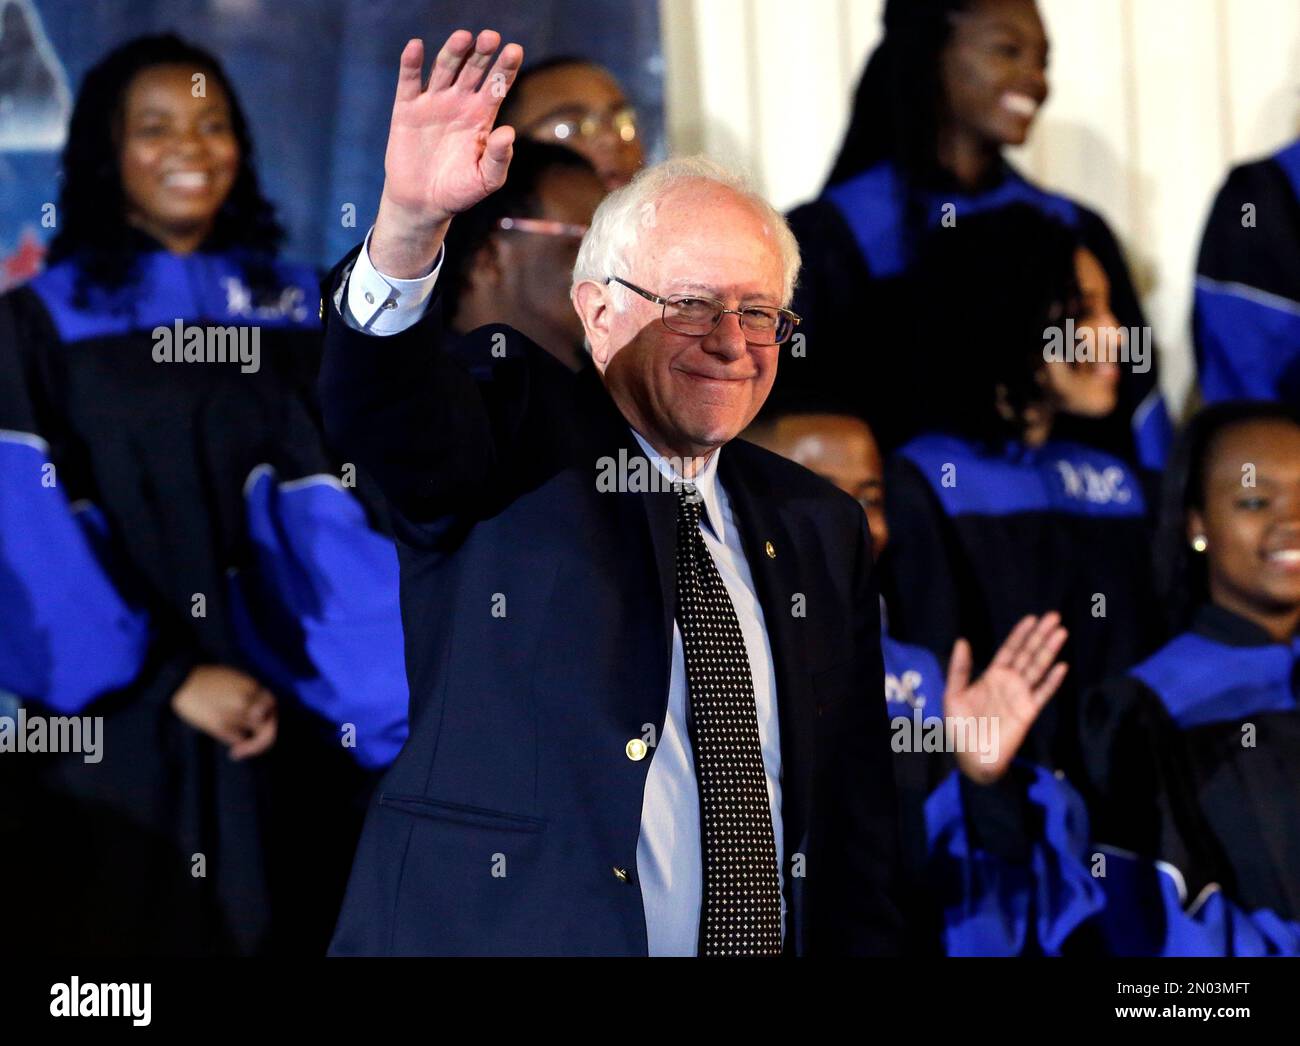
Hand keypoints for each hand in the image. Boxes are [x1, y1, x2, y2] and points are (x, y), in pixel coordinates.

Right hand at [170, 665, 277, 759]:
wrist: (182, 680)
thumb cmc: (208, 679)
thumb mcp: (236, 679)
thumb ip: (250, 693)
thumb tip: (261, 711)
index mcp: (252, 687)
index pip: (272, 706)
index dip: (270, 717)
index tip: (262, 724)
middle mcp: (247, 701)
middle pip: (268, 726)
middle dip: (266, 739)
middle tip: (257, 746)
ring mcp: (234, 713)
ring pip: (254, 737)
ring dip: (251, 747)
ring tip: (241, 752)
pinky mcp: (219, 725)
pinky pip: (237, 740)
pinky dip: (238, 746)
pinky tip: (234, 751)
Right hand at [371, 29, 523, 277]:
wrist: (423, 204)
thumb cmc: (459, 192)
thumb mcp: (486, 180)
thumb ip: (499, 158)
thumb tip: (507, 132)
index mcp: (482, 116)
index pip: (497, 85)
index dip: (505, 67)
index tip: (514, 51)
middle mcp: (459, 103)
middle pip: (473, 70)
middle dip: (482, 53)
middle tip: (491, 37)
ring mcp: (433, 103)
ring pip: (444, 69)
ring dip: (453, 52)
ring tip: (464, 38)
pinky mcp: (407, 109)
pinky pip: (409, 81)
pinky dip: (411, 63)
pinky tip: (415, 47)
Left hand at [944, 613, 1067, 783]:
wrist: (972, 757)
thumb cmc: (960, 727)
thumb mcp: (953, 694)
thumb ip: (960, 669)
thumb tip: (962, 640)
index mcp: (992, 676)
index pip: (1010, 650)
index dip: (1020, 634)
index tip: (1032, 618)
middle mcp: (1010, 682)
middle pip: (1028, 654)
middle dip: (1040, 635)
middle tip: (1054, 616)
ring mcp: (1021, 696)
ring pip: (1038, 668)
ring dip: (1049, 650)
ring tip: (1061, 632)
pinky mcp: (1028, 711)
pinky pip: (1043, 693)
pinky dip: (1052, 681)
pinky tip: (1062, 666)